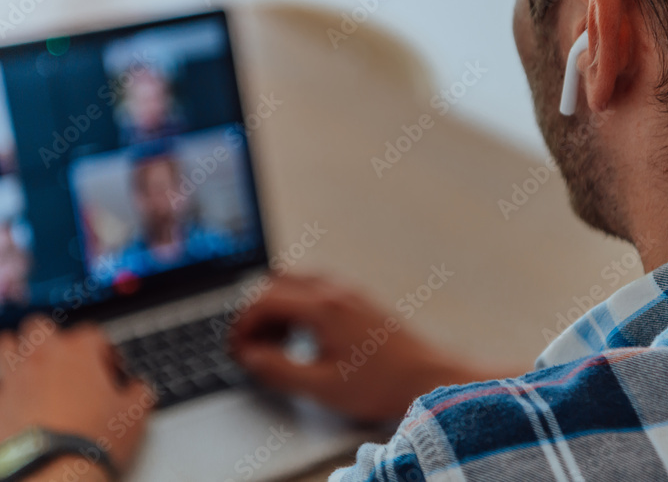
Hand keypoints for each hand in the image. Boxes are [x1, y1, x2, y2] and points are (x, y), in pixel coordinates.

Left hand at [0, 316, 153, 481]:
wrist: (57, 475)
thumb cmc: (94, 443)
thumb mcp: (134, 415)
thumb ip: (138, 392)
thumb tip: (138, 389)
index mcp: (77, 353)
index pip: (92, 334)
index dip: (104, 350)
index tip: (109, 370)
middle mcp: (41, 359)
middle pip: (39, 326)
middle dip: (50, 337)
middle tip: (62, 359)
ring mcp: (11, 382)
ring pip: (3, 345)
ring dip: (12, 351)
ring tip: (23, 365)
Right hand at [229, 275, 508, 421]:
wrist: (430, 375)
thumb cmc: (381, 383)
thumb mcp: (322, 386)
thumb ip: (278, 370)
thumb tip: (250, 357)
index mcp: (322, 307)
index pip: (263, 300)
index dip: (242, 324)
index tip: (237, 348)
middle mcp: (334, 289)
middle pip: (275, 282)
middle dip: (255, 311)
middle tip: (251, 343)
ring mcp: (348, 290)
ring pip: (295, 280)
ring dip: (276, 304)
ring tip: (275, 341)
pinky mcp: (358, 297)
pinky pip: (315, 286)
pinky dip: (296, 302)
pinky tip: (301, 333)